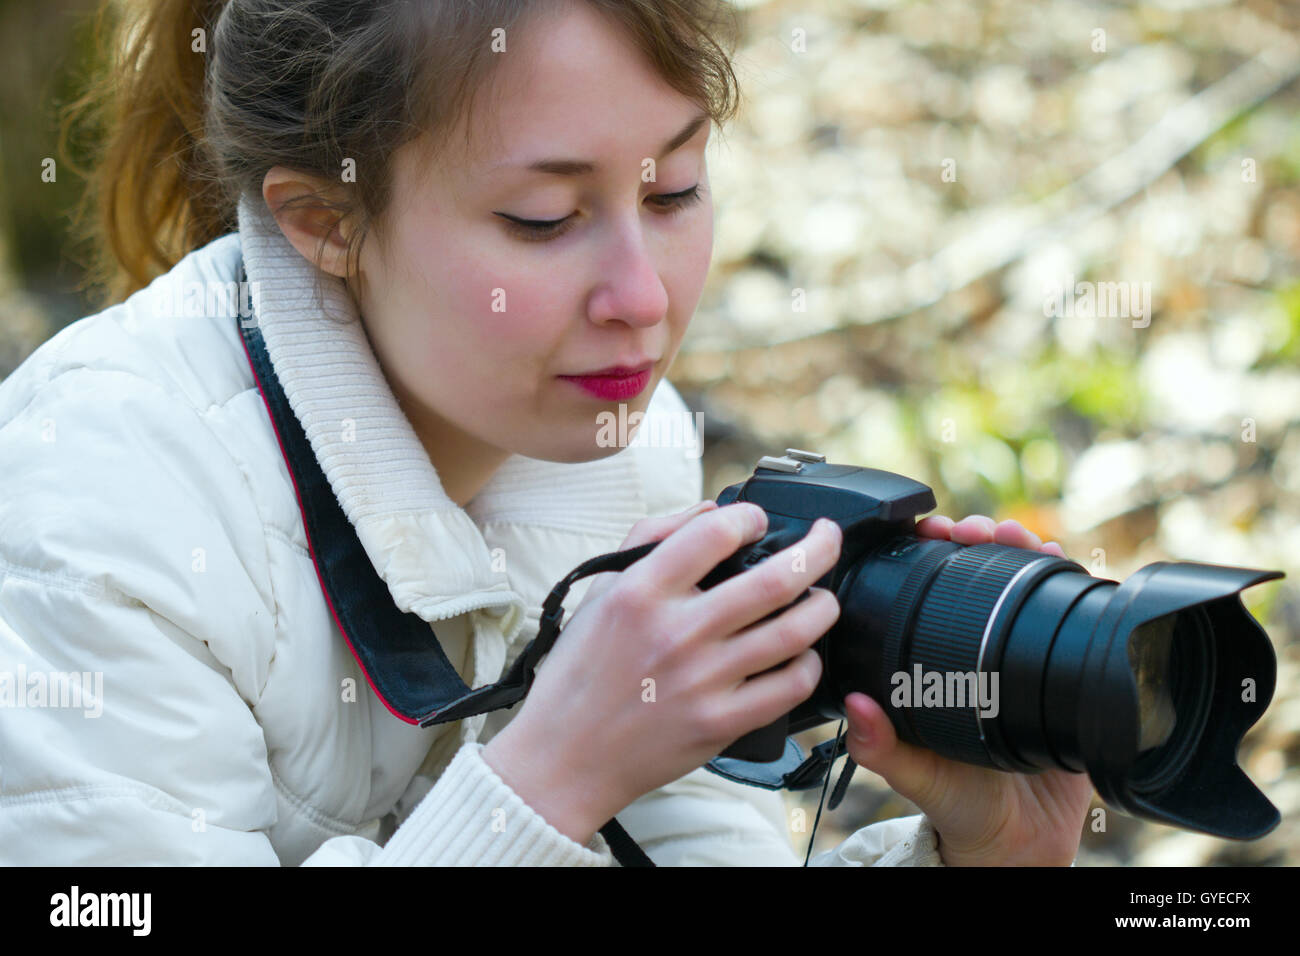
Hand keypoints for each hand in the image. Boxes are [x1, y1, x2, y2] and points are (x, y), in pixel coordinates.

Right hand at [483, 500, 844, 845]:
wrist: (564, 757)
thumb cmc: (581, 673)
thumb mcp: (599, 593)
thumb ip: (650, 540)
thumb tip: (710, 511)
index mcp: (640, 593)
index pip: (714, 533)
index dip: (748, 517)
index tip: (757, 520)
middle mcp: (675, 633)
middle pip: (774, 579)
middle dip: (818, 548)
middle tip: (828, 537)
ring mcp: (702, 680)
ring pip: (793, 632)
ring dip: (822, 606)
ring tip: (823, 597)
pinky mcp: (720, 723)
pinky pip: (789, 687)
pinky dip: (808, 664)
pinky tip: (802, 654)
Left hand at [842, 514, 1091, 865]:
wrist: (1022, 844)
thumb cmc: (959, 808)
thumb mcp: (915, 776)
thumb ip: (883, 748)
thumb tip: (854, 707)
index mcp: (926, 667)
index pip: (922, 595)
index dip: (923, 558)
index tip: (925, 533)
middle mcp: (968, 655)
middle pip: (972, 578)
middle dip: (973, 540)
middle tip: (970, 528)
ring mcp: (1013, 658)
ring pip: (1016, 586)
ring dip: (1016, 549)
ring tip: (1013, 532)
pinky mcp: (1058, 671)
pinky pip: (1062, 616)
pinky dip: (1062, 581)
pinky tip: (1059, 560)